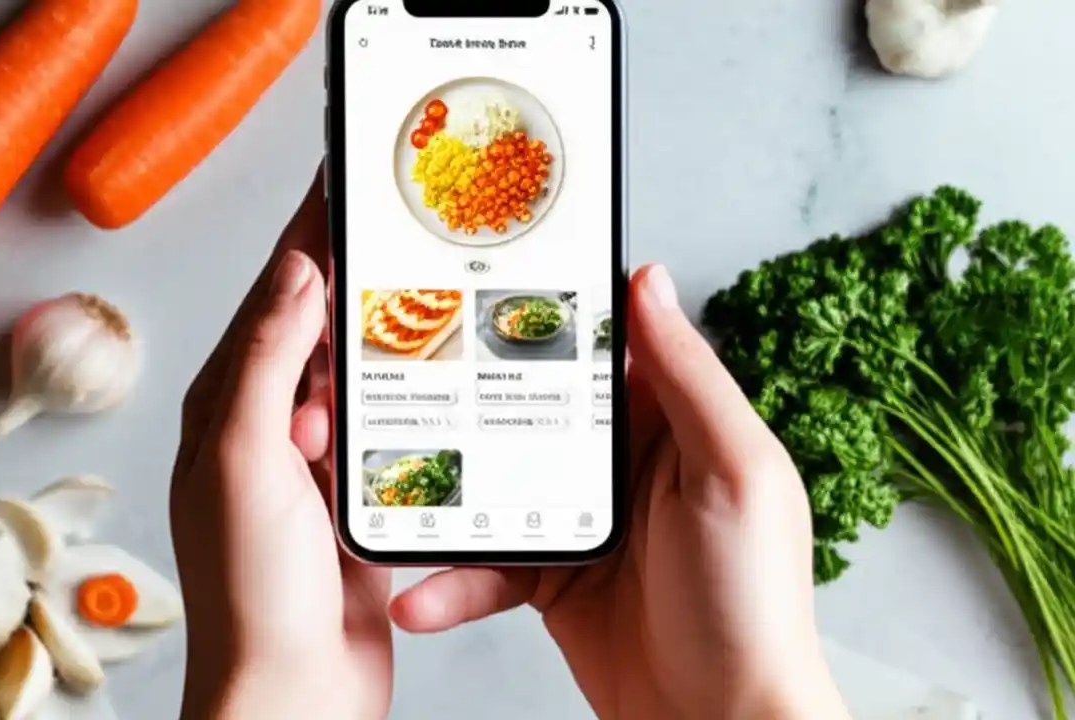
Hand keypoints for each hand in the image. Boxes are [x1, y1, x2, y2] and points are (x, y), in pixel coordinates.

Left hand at [169, 169, 391, 719]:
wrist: (294, 692)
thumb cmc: (252, 596)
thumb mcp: (249, 462)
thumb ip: (269, 365)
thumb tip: (294, 276)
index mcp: (227, 409)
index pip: (271, 299)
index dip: (307, 236)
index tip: (340, 183)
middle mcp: (264, 430)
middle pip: (314, 327)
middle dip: (351, 271)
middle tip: (395, 220)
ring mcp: (310, 465)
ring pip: (352, 374)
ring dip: (381, 330)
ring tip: (420, 278)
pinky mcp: (351, 499)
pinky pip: (380, 427)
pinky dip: (402, 395)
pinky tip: (428, 375)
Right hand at [391, 265, 850, 719]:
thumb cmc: (751, 602)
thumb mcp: (732, 472)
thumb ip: (688, 378)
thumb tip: (650, 284)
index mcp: (675, 423)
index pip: (606, 348)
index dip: (551, 314)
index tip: (487, 284)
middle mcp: (624, 465)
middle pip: (533, 412)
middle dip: (471, 400)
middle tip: (408, 380)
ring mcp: (583, 523)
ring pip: (494, 489)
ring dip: (444, 499)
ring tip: (388, 495)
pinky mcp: (552, 580)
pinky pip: (488, 568)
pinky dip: (451, 584)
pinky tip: (419, 596)